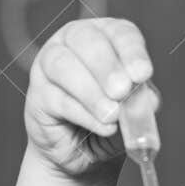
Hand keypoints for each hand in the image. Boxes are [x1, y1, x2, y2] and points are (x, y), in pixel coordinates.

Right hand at [25, 17, 155, 180]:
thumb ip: (141, 102)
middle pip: (85, 39)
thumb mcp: (134, 110)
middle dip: (106, 66)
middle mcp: (72, 42)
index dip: (131, 51)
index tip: (143, 74)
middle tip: (122, 91)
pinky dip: (83, 114)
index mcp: (106, 36)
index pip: (119, 32)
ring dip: (91, 92)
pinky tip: (103, 126)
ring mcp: (48, 65)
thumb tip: (148, 99)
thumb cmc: (111, 120)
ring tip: (112, 115)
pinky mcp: (36, 95)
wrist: (83, 153)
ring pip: (63, 66)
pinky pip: (56, 98)